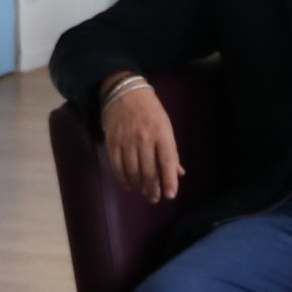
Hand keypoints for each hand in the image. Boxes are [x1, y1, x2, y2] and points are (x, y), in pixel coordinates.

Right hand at [102, 84, 183, 203]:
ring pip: (133, 171)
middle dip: (153, 189)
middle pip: (149, 171)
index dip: (169, 181)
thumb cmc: (150, 110)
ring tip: (143, 192)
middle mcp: (145, 139)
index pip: (167, 162)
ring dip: (139, 186)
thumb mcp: (166, 127)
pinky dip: (123, 179)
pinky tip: (128, 186)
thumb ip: (171, 151)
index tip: (170, 195)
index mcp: (162, 134)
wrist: (125, 92)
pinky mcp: (113, 143)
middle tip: (155, 198)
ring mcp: (127, 141)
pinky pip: (117, 166)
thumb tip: (178, 173)